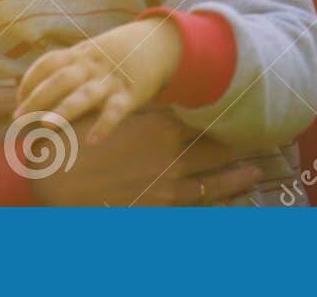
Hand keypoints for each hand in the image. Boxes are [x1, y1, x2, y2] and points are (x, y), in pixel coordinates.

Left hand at [14, 19, 181, 144]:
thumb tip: (32, 92)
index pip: (48, 63)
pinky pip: (116, 110)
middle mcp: (92, 65)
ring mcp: (111, 80)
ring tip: (46, 126)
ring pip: (84, 94)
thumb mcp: (92, 52)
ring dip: (64, 110)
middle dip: (37, 99)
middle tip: (18, 120)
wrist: (160, 43)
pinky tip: (93, 141)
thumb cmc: (117, 54)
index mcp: (80, 54)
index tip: (18, 100)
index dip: (30, 80)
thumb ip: (67, 67)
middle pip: (61, 79)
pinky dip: (104, 125)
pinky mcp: (130, 94)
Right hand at [29, 107, 265, 206]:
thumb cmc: (80, 141)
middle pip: (216, 153)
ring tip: (252, 175)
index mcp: (164, 130)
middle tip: (263, 145)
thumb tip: (164, 105)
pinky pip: (191, 209)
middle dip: (239, 149)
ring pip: (211, 185)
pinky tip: (223, 206)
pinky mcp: (155, 211)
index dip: (225, 119)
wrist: (53, 182)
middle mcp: (172, 159)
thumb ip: (144, 114)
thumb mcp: (115, 116)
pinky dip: (209, 207)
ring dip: (234, 180)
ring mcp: (166, 189)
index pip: (205, 122)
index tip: (243, 115)